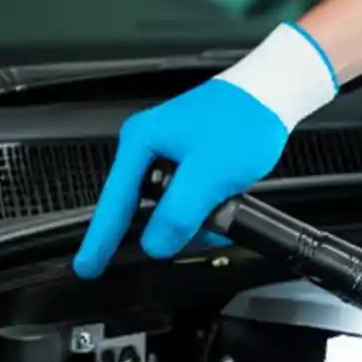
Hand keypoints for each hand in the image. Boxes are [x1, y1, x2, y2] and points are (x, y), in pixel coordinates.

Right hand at [73, 23, 337, 277]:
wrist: (274, 93)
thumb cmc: (245, 119)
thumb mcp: (210, 175)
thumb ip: (178, 213)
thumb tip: (156, 244)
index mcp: (142, 143)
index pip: (114, 203)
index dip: (101, 241)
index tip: (88, 267)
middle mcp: (150, 146)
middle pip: (144, 208)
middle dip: (171, 227)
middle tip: (200, 233)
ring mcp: (170, 151)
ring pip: (170, 206)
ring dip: (195, 217)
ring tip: (225, 207)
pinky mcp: (192, 158)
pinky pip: (189, 196)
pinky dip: (206, 207)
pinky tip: (227, 203)